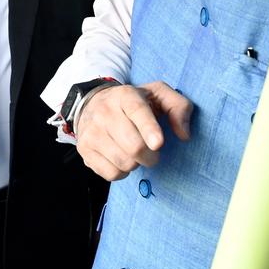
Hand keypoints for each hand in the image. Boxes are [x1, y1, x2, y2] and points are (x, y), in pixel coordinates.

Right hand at [74, 81, 191, 180]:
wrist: (91, 103)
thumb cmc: (132, 103)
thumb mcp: (158, 95)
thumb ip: (179, 107)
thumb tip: (184, 134)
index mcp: (126, 96)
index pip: (137, 111)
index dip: (149, 129)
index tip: (158, 143)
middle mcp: (105, 112)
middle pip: (134, 146)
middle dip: (151, 156)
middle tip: (152, 151)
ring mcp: (92, 131)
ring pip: (124, 162)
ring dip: (136, 163)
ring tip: (134, 151)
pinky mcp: (84, 149)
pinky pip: (111, 174)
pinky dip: (122, 172)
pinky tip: (121, 158)